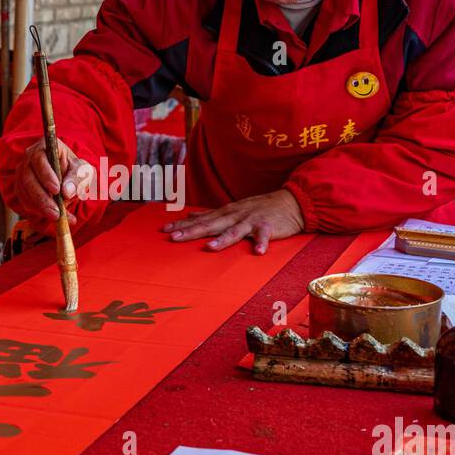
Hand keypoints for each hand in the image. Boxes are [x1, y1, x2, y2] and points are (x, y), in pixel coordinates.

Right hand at [16, 138, 94, 226]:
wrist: (70, 180)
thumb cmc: (77, 171)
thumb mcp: (85, 172)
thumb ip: (78, 179)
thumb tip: (67, 192)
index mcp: (46, 146)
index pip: (39, 158)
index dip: (46, 174)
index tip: (56, 190)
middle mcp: (30, 157)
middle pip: (28, 177)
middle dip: (42, 197)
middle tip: (56, 212)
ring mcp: (22, 172)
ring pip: (24, 191)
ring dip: (39, 207)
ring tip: (56, 217)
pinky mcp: (21, 187)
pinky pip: (24, 200)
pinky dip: (37, 210)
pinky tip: (52, 216)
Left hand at [161, 190, 304, 253]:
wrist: (291, 202)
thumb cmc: (260, 207)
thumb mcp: (234, 208)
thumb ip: (214, 213)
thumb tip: (193, 215)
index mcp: (226, 213)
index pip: (200, 219)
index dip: (182, 224)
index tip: (164, 230)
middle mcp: (235, 215)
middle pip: (210, 224)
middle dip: (191, 231)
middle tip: (173, 238)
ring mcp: (251, 221)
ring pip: (235, 230)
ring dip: (222, 239)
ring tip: (209, 248)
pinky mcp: (268, 227)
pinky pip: (264, 236)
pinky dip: (261, 243)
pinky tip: (258, 252)